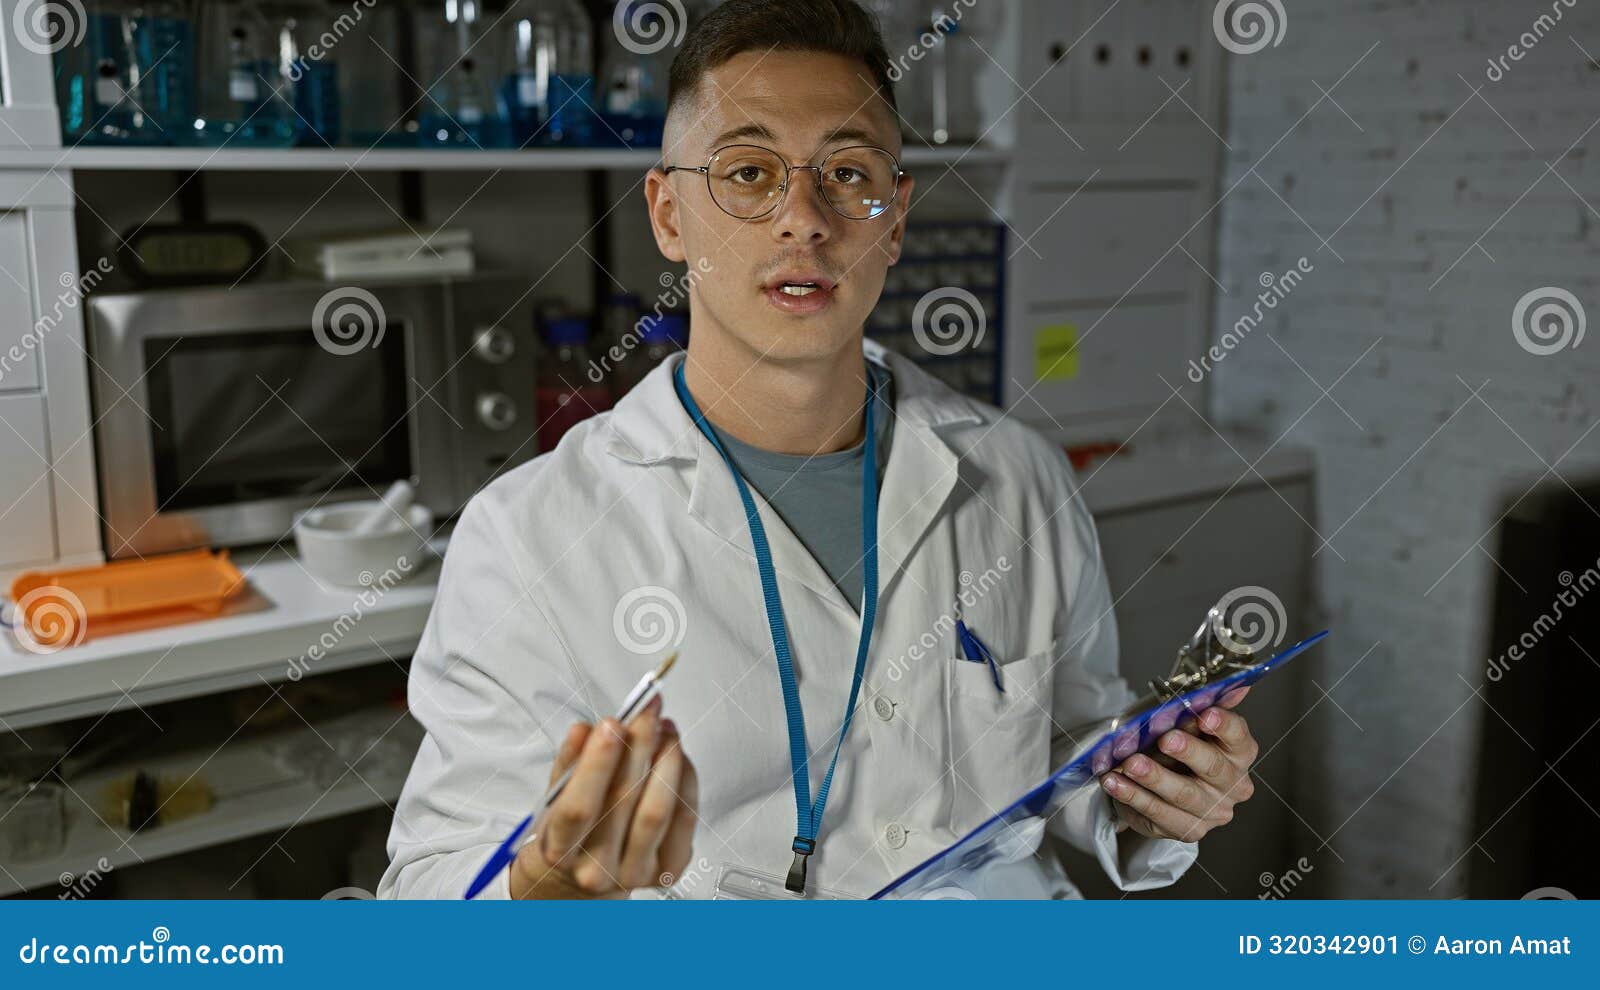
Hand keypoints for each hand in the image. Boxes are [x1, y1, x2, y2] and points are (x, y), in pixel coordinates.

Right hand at [509, 695, 698, 897]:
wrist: (586, 874)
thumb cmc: (572, 830)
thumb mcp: (554, 797)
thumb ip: (568, 764)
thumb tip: (583, 730)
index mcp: (560, 851)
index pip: (579, 808)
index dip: (597, 763)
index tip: (611, 722)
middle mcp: (598, 870)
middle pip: (625, 801)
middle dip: (639, 745)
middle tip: (646, 709)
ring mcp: (635, 873)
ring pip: (659, 809)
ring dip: (666, 758)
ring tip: (665, 727)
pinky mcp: (668, 869)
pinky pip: (685, 817)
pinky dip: (684, 779)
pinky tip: (677, 755)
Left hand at [1098, 686, 1257, 842]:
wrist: (1164, 787)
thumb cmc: (1180, 748)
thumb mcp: (1188, 723)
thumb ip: (1205, 705)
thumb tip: (1230, 685)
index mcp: (1239, 753)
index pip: (1238, 736)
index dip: (1224, 725)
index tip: (1206, 714)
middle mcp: (1232, 785)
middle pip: (1214, 767)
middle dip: (1188, 752)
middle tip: (1166, 739)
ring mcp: (1211, 811)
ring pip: (1184, 795)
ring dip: (1155, 778)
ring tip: (1130, 764)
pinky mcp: (1186, 829)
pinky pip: (1158, 814)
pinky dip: (1134, 797)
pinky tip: (1115, 783)